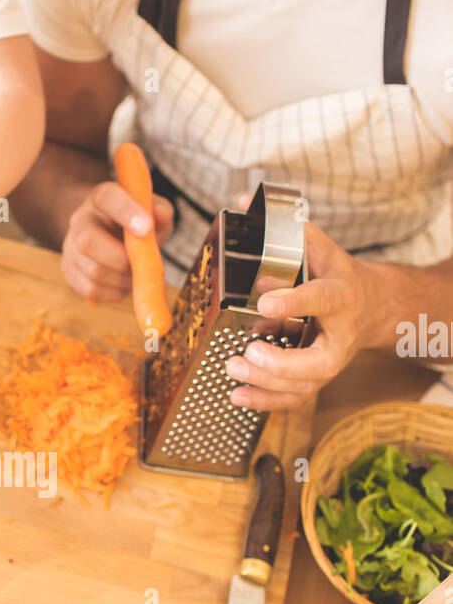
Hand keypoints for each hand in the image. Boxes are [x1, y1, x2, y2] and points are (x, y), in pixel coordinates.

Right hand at [61, 181, 173, 301]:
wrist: (108, 234)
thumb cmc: (134, 224)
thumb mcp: (152, 212)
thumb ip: (160, 212)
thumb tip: (160, 215)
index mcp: (101, 198)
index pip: (107, 197)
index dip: (126, 212)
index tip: (146, 228)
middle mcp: (80, 219)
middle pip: (87, 241)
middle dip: (120, 259)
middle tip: (138, 264)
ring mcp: (70, 246)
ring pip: (92, 270)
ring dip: (121, 279)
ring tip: (133, 274)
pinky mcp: (69, 270)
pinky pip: (91, 289)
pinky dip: (114, 292)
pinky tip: (122, 283)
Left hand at [225, 223, 374, 410]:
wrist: (371, 308)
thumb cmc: (339, 278)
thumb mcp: (322, 250)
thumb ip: (287, 230)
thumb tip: (243, 203)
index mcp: (342, 297)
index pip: (322, 300)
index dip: (295, 302)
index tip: (265, 302)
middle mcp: (338, 336)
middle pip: (316, 362)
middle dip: (280, 364)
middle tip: (248, 353)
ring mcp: (328, 363)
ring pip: (303, 386)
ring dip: (266, 384)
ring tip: (233, 369)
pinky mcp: (315, 379)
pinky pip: (293, 399)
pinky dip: (264, 401)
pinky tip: (237, 394)